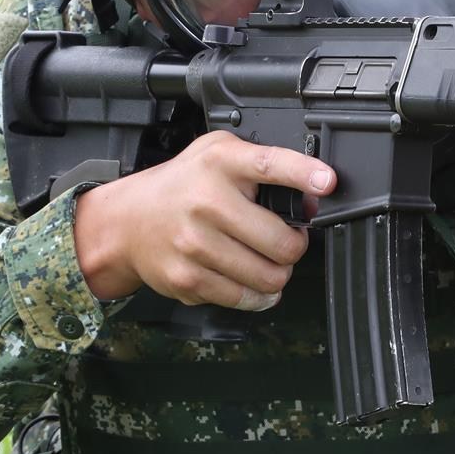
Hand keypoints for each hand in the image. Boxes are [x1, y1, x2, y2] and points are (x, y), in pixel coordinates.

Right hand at [74, 132, 335, 306]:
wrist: (127, 221)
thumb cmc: (183, 185)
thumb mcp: (219, 155)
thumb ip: (264, 164)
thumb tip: (311, 196)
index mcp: (221, 163)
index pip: (269, 164)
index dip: (303, 173)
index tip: (326, 181)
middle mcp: (207, 202)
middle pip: (282, 242)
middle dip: (295, 246)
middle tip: (286, 241)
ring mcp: (195, 243)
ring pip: (268, 276)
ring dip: (278, 274)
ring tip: (268, 261)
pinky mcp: (187, 278)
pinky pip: (243, 298)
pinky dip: (257, 295)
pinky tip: (250, 280)